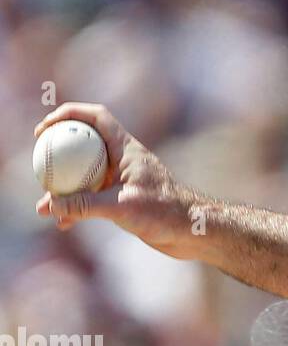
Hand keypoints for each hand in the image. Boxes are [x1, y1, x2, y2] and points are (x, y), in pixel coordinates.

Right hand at [34, 103, 205, 260]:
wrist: (193, 231)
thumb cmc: (167, 213)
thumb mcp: (123, 207)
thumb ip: (85, 205)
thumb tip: (50, 205)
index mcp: (127, 149)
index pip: (97, 117)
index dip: (70, 114)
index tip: (45, 127)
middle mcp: (123, 160)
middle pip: (84, 145)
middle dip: (57, 152)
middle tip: (37, 164)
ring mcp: (122, 179)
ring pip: (84, 175)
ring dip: (63, 188)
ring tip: (43, 208)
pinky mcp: (123, 199)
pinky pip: (91, 198)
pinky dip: (76, 208)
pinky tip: (63, 224)